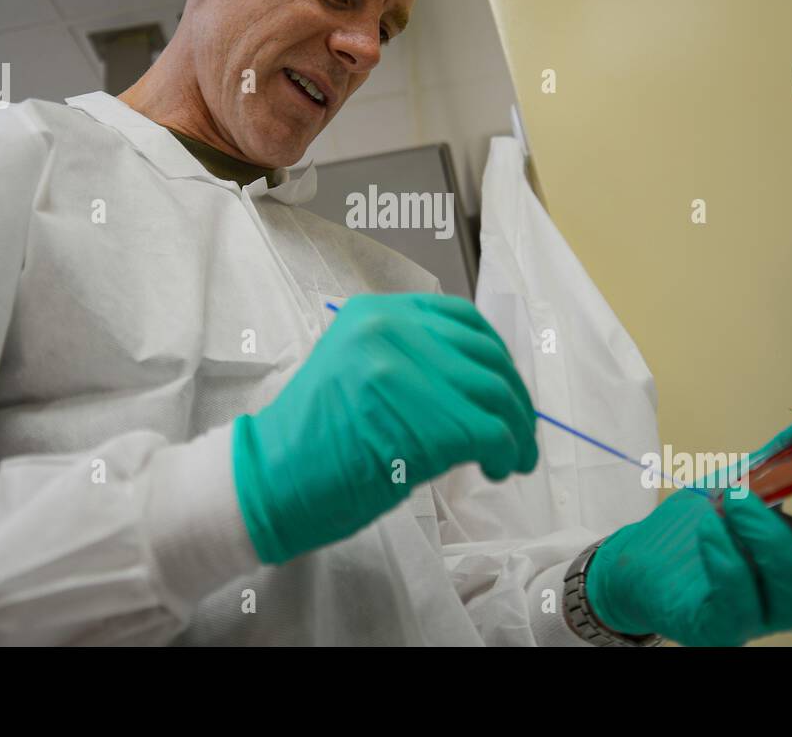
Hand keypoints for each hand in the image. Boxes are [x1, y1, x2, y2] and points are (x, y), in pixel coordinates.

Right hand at [231, 293, 537, 563]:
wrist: (270, 480)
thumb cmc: (313, 439)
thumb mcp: (357, 369)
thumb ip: (411, 358)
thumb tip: (481, 378)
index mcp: (375, 312)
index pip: (461, 319)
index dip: (496, 355)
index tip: (505, 387)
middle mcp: (390, 328)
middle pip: (486, 356)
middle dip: (515, 397)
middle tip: (520, 431)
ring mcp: (405, 371)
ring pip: (496, 393)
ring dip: (517, 430)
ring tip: (514, 457)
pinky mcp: (421, 419)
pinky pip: (491, 431)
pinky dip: (506, 452)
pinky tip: (497, 468)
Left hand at [585, 408, 791, 645]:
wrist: (640, 563)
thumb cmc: (704, 526)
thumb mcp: (746, 479)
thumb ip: (786, 453)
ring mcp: (767, 613)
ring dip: (774, 535)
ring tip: (740, 495)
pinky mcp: (723, 627)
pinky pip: (738, 603)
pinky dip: (729, 561)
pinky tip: (710, 526)